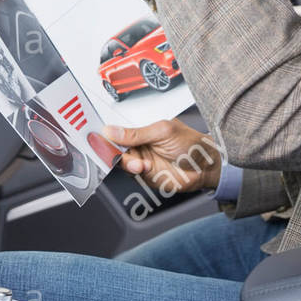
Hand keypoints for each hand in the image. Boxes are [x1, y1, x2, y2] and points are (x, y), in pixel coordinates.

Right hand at [102, 118, 221, 193]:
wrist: (205, 167)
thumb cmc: (190, 143)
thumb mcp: (163, 131)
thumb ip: (136, 133)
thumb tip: (111, 130)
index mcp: (141, 126)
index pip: (117, 126)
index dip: (105, 130)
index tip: (95, 133)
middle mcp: (137, 142)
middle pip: (113, 145)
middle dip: (111, 148)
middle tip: (112, 150)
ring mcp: (139, 158)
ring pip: (120, 161)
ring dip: (126, 162)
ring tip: (140, 163)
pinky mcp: (143, 174)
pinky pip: (130, 173)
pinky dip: (135, 171)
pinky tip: (144, 167)